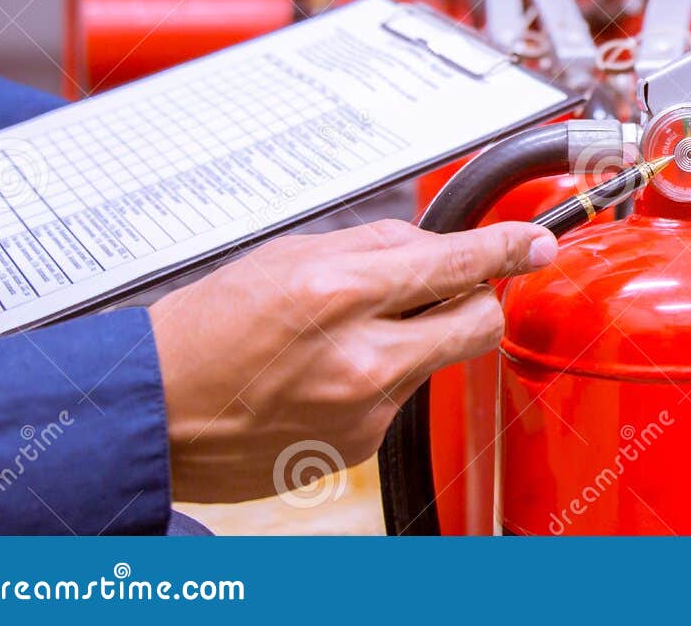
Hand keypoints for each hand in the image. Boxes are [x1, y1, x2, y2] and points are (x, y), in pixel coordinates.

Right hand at [148, 218, 555, 503]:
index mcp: (340, 293)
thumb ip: (376, 246)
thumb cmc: (207, 329)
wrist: (153, 414)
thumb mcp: (288, 256)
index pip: (459, 263)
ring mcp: (366, 409)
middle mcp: (363, 356)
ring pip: (441, 360)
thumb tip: (440, 246)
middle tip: (442, 289)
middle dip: (474, 298)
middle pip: (479, 320)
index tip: (537, 244)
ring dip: (419, 340)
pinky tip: (329, 375)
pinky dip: (383, 379)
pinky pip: (403, 397)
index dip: (510, 249)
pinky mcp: (361, 446)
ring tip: (350, 336)